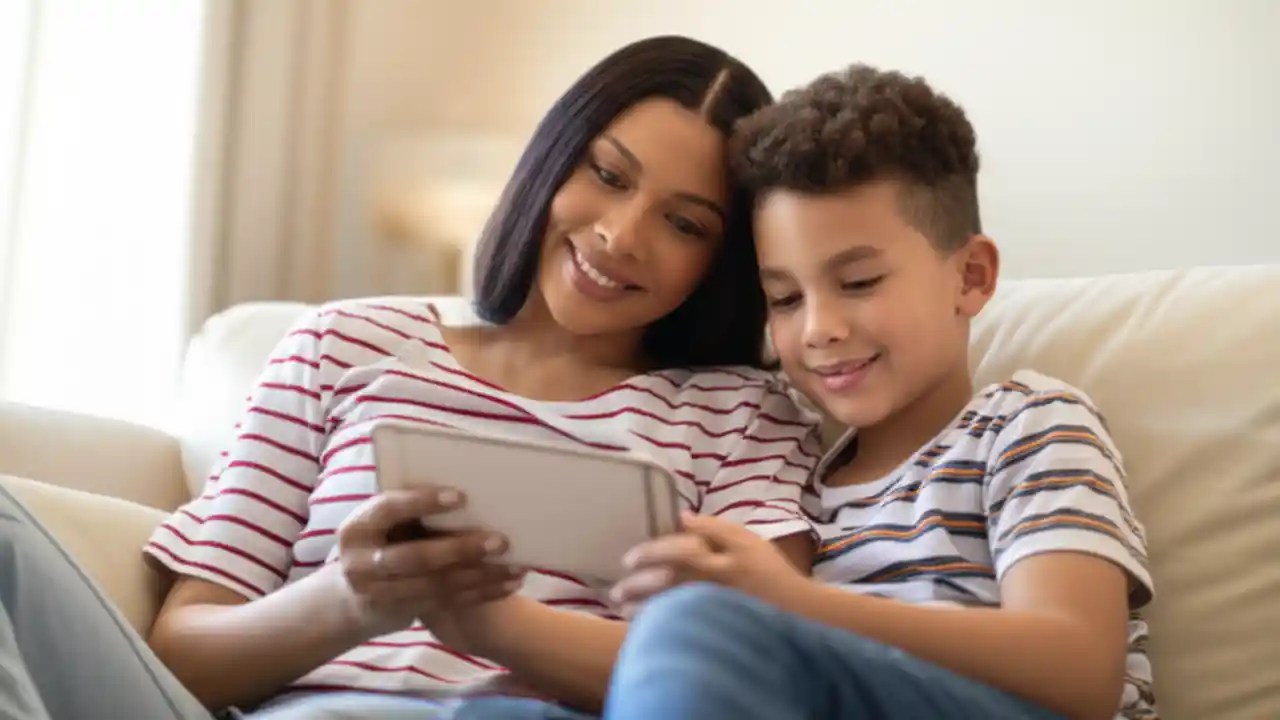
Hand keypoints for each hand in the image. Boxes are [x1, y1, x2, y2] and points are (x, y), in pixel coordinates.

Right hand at [335, 486, 524, 638]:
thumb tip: (466, 481)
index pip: (389, 509)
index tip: (461, 496)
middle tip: (500, 541)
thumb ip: (408, 510)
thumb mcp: (380, 524)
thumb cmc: (379, 542)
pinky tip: (509, 584)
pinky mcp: (403, 612)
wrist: (352, 600)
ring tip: (516, 565)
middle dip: (459, 549)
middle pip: (415, 557)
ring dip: (480, 576)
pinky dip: (482, 593)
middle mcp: (362, 564)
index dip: (422, 502)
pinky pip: (448, 603)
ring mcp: (380, 594)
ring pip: (437, 585)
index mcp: (357, 528)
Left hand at [610, 512, 807, 615]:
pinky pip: (681, 629)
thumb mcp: (748, 541)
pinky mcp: (716, 631)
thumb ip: (714, 528)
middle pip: (668, 582)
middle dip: (637, 585)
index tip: (629, 559)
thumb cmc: (771, 573)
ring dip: (641, 609)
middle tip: (616, 591)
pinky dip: (659, 628)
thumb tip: (681, 518)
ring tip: (622, 609)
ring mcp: (716, 610)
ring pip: (670, 608)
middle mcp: (718, 583)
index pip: (680, 550)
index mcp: (724, 558)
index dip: (651, 552)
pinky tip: (643, 628)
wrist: (801, 614)